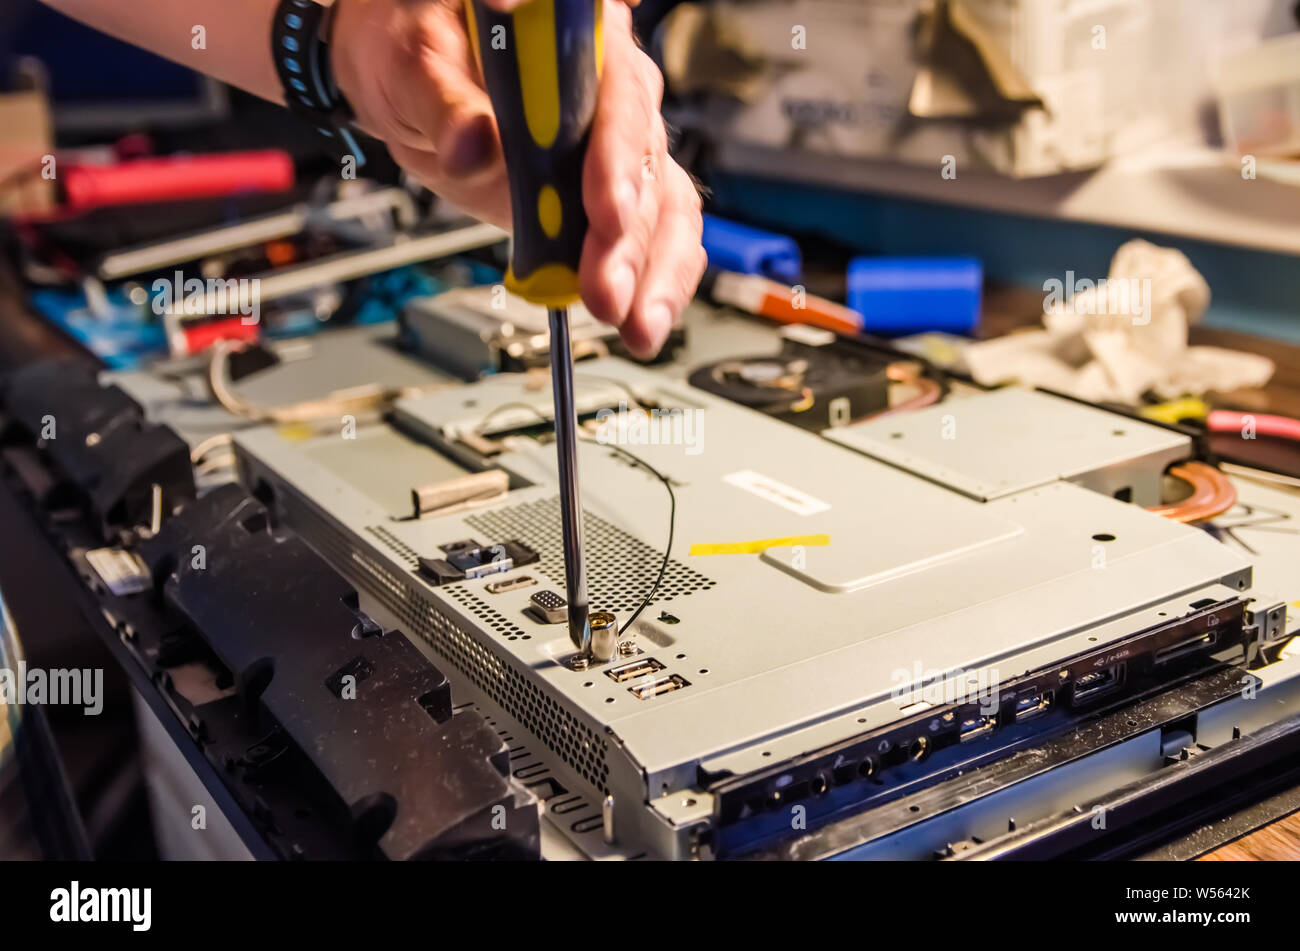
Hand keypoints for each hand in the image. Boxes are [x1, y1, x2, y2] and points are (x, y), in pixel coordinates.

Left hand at [331, 0, 705, 357]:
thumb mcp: (416, 62)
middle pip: (644, 163)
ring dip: (650, 272)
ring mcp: (617, 141)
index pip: (618, 95)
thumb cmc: (418, 44)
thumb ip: (445, 102)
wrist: (415, 76)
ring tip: (635, 325)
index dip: (615, 159)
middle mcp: (612, 86)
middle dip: (629, 240)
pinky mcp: (611, 190)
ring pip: (663, 206)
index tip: (606, 214)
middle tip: (606, 293)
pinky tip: (646, 318)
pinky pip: (657, 233)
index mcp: (577, 34)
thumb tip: (470, 145)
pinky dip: (655, 280)